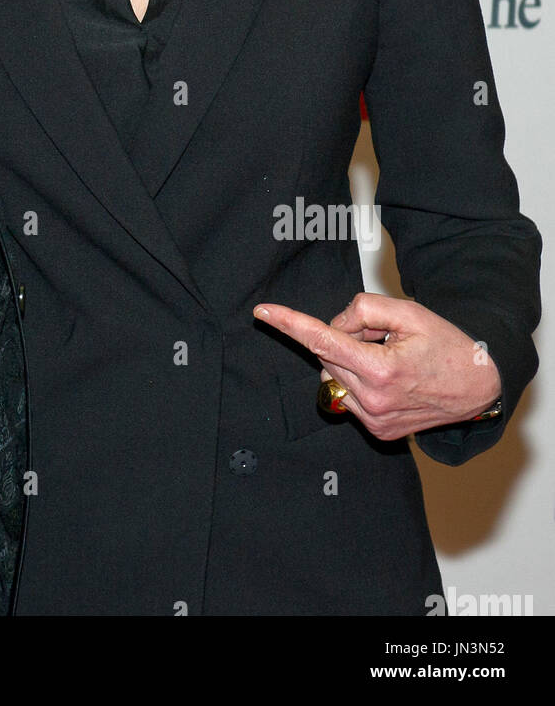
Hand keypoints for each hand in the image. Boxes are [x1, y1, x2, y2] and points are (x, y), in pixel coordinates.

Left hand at [252, 292, 501, 440]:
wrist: (479, 387)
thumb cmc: (446, 345)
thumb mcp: (408, 313)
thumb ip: (364, 310)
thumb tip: (335, 326)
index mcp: (380, 369)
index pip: (321, 340)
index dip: (289, 323)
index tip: (263, 312)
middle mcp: (373, 400)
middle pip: (327, 354)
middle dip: (342, 337)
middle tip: (378, 335)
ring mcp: (374, 420)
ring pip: (334, 376)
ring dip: (348, 361)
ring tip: (387, 359)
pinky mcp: (378, 432)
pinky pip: (347, 396)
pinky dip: (356, 381)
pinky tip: (387, 379)